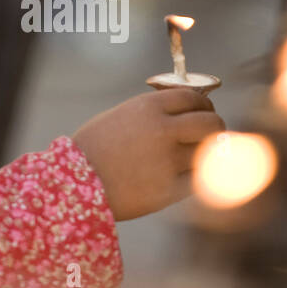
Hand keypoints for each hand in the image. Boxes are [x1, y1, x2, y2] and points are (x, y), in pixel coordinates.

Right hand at [71, 89, 224, 220]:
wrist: (72, 184)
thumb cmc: (94, 149)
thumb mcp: (122, 116)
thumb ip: (155, 112)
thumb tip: (190, 111)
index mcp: (149, 107)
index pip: (194, 98)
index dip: (204, 106)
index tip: (204, 113)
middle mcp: (163, 129)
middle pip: (210, 123)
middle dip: (215, 128)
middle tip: (211, 137)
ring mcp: (168, 160)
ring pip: (209, 153)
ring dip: (210, 155)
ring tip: (203, 158)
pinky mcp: (169, 189)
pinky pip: (200, 180)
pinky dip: (200, 178)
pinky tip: (192, 178)